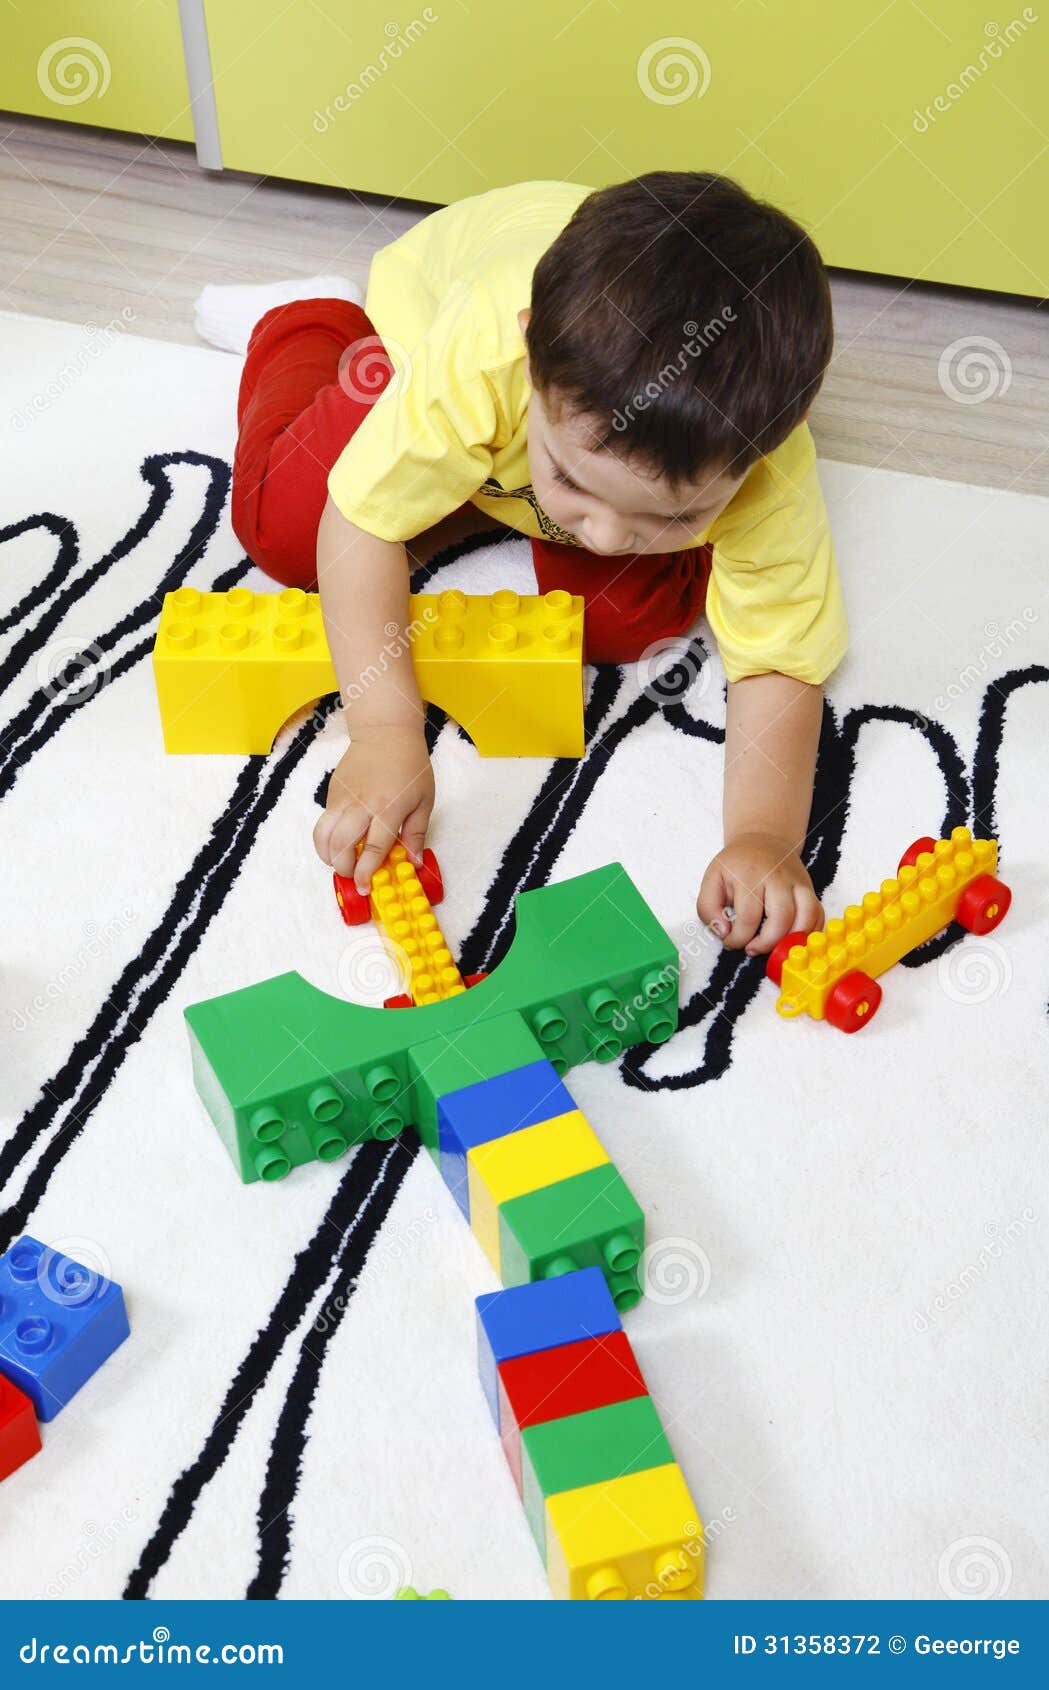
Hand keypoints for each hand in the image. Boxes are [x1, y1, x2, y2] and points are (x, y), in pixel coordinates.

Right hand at [313, 726, 434, 890]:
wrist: (385, 732)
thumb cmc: (410, 765)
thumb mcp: (424, 800)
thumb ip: (417, 833)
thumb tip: (413, 862)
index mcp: (388, 809)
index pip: (373, 849)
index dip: (366, 873)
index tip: (364, 888)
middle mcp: (362, 805)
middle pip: (341, 846)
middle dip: (343, 868)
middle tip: (353, 874)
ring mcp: (343, 798)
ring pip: (323, 835)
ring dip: (328, 855)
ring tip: (340, 862)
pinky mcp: (332, 793)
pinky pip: (324, 821)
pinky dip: (327, 838)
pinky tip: (341, 841)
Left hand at [697, 831, 822, 956]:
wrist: (763, 840)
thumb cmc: (737, 865)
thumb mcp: (712, 880)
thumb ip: (708, 909)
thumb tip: (724, 932)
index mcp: (749, 875)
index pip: (748, 917)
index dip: (738, 939)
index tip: (732, 942)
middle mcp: (777, 877)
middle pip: (782, 918)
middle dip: (767, 943)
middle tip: (753, 949)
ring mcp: (798, 882)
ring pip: (807, 916)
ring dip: (791, 940)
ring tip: (774, 946)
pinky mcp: (810, 888)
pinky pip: (819, 914)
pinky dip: (810, 932)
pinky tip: (792, 939)